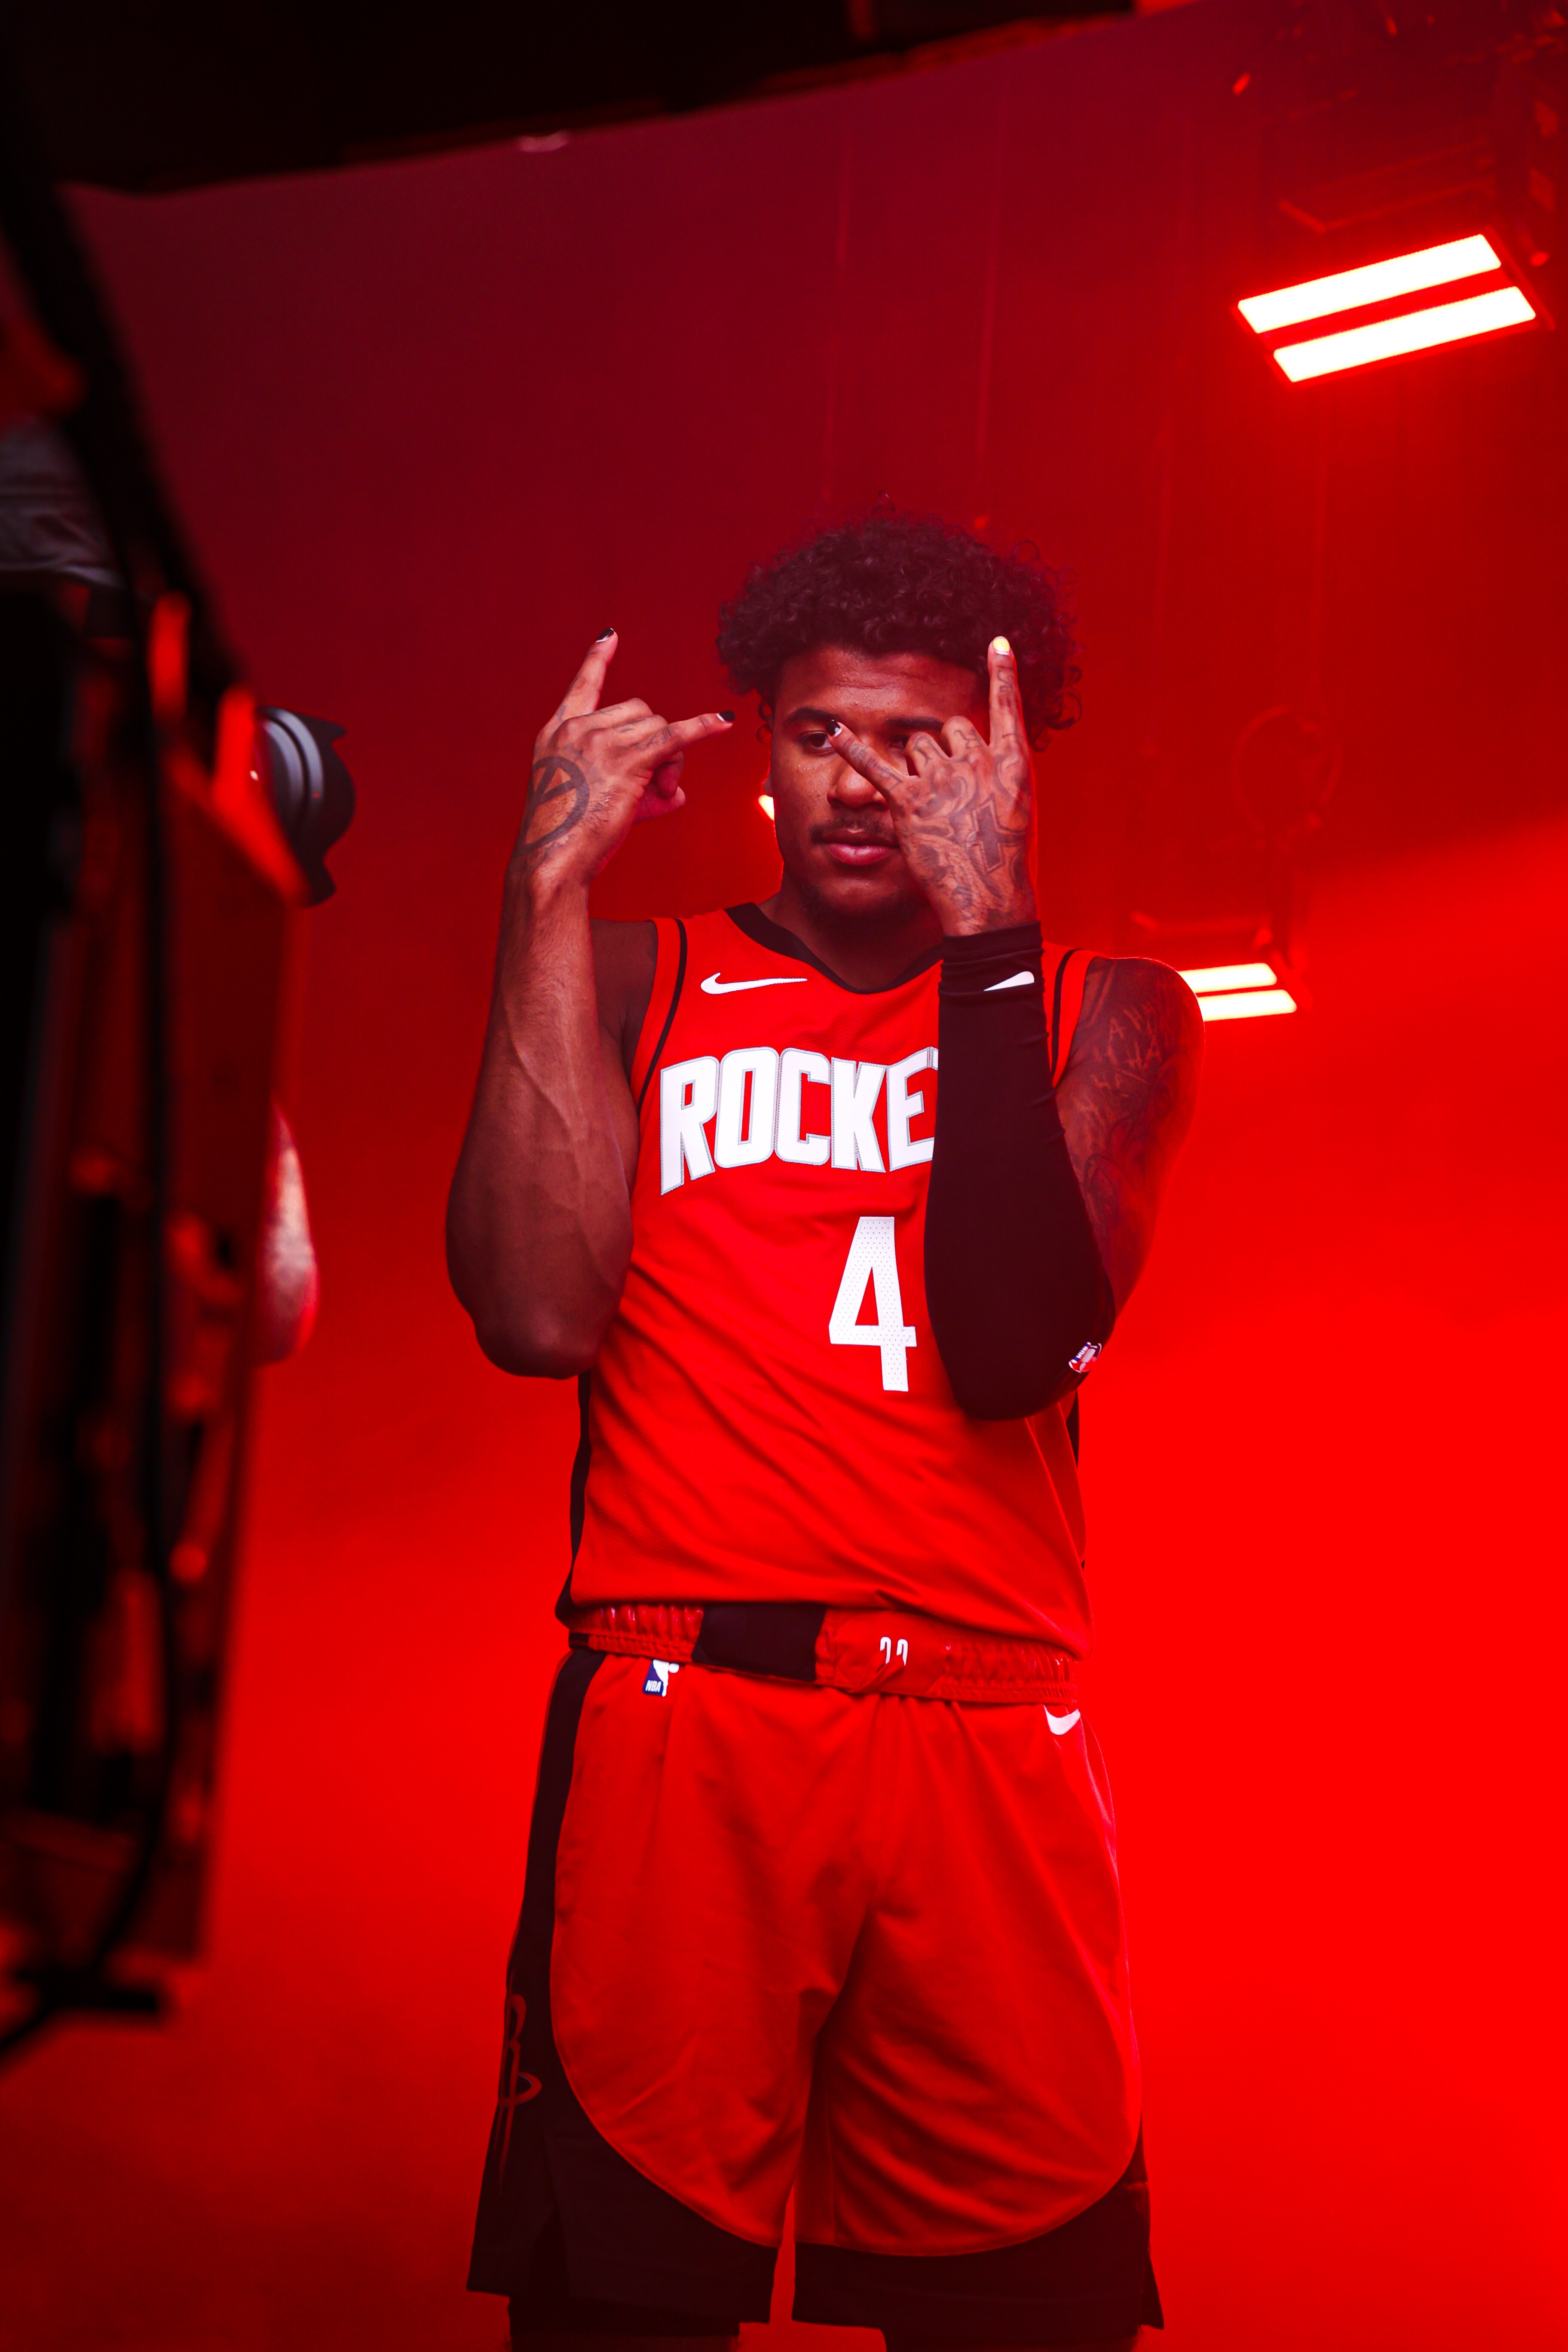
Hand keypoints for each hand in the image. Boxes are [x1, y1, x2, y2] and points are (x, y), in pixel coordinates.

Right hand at [514, 631, 731, 889]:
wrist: (553, 858)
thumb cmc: (568, 839)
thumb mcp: (587, 799)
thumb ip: (631, 786)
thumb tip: (678, 794)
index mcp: (557, 734)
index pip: (582, 687)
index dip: (598, 660)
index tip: (611, 636)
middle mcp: (578, 730)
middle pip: (638, 713)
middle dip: (653, 744)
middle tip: (651, 785)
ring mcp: (601, 740)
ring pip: (657, 730)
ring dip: (668, 762)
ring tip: (655, 797)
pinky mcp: (627, 760)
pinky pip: (674, 738)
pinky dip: (702, 729)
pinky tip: (724, 722)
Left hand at [826, 637, 1035, 934]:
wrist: (988, 896)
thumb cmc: (1004, 858)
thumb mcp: (1016, 808)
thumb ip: (995, 776)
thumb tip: (970, 758)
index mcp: (1011, 764)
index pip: (1008, 708)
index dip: (1003, 674)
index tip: (998, 643)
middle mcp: (977, 763)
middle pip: (949, 729)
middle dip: (944, 749)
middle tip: (948, 789)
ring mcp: (942, 781)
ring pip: (916, 745)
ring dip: (916, 765)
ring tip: (927, 801)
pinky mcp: (909, 802)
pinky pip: (875, 766)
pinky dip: (851, 748)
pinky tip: (832, 730)